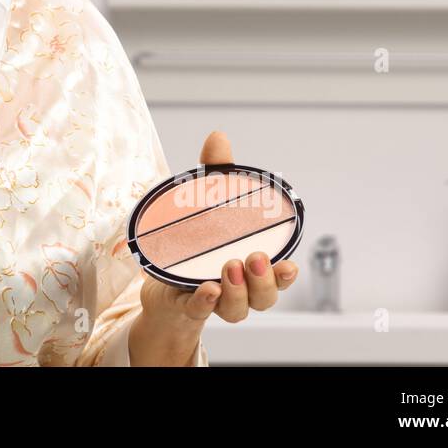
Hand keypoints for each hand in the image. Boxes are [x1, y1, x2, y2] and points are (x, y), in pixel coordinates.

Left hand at [128, 130, 299, 365]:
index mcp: (250, 267)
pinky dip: (204, 302)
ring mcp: (213, 301)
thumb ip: (214, 174)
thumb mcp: (205, 203)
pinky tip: (207, 289)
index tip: (288, 264)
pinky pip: (197, 310)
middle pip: (264, 298)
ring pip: (236, 310)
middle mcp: (238, 290)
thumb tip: (218, 137)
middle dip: (264, 281)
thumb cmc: (194, 241)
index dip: (286, 275)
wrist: (158, 278)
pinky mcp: (185, 305)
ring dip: (238, 292)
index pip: (278, 277)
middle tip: (253, 258)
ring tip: (230, 268)